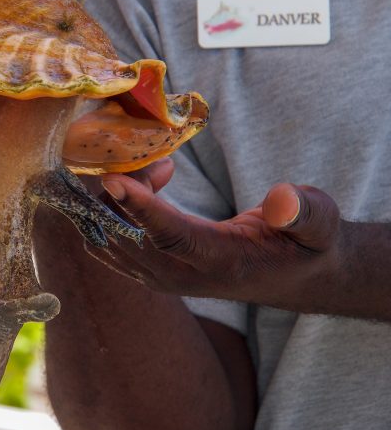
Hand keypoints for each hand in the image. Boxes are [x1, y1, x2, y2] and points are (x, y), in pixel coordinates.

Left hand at [100, 173, 344, 310]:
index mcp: (219, 264)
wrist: (291, 276)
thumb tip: (282, 201)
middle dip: (120, 192)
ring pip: (109, 239)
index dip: (140, 207)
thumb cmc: (306, 244)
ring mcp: (159, 277)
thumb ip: (307, 213)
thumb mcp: (320, 225)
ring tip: (153, 165)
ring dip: (113, 198)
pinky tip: (147, 180)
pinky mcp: (147, 270)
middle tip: (142, 153)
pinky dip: (111, 208)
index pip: (171, 237)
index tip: (113, 179)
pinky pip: (109, 240)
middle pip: (128, 236)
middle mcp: (180, 277)